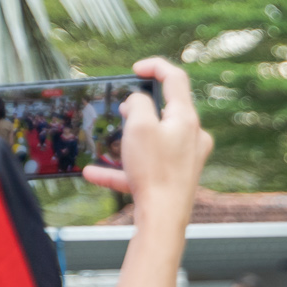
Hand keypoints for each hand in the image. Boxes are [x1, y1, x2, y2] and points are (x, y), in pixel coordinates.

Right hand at [82, 58, 210, 226]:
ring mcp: (186, 159)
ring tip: (112, 141)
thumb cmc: (154, 172)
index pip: (176, 79)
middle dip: (141, 107)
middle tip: (123, 110)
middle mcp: (192, 138)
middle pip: (167, 111)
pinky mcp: (176, 179)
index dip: (155, 67)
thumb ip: (137, 104)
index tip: (136, 68)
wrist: (164, 220)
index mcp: (187, 119)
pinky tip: (93, 174)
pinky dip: (122, 169)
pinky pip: (145, 168)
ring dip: (130, 139)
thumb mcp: (139, 126)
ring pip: (154, 140)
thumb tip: (138, 101)